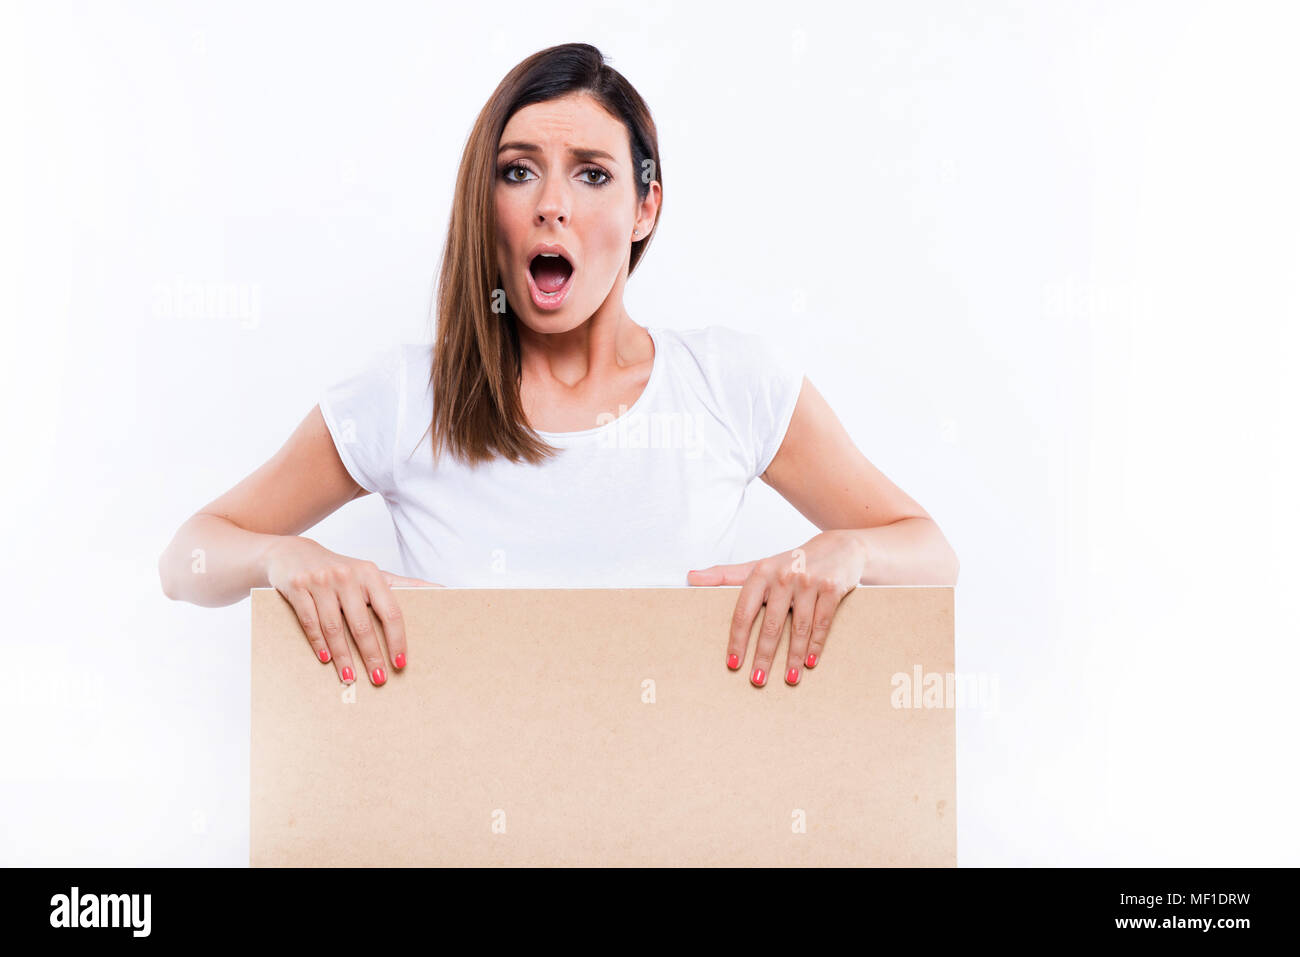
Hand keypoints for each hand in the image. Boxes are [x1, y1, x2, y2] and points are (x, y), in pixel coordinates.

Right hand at [263, 536, 440, 685]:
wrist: (292, 553)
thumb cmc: (340, 569)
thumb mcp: (370, 573)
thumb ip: (402, 584)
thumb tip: (440, 589)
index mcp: (370, 573)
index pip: (390, 610)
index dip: (397, 639)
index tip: (400, 662)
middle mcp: (347, 576)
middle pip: (362, 624)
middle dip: (371, 656)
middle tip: (379, 680)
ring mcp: (321, 581)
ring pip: (334, 627)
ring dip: (343, 657)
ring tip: (350, 678)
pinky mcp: (297, 587)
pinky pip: (311, 622)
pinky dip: (319, 643)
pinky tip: (326, 659)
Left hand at [686, 529, 867, 686]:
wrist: (840, 547)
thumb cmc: (792, 563)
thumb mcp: (759, 566)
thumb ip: (726, 575)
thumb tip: (690, 577)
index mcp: (761, 572)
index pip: (744, 611)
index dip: (737, 640)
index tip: (733, 664)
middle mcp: (784, 576)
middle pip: (771, 625)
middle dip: (764, 657)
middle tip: (757, 681)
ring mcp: (809, 582)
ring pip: (799, 628)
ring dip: (794, 658)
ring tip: (789, 679)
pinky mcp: (832, 588)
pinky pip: (822, 624)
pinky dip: (816, 646)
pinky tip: (810, 663)